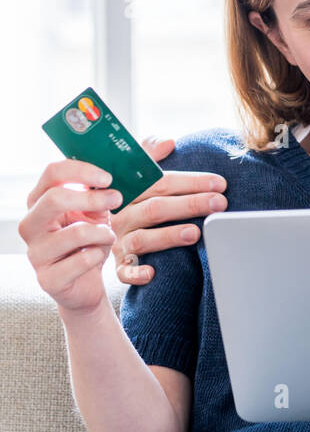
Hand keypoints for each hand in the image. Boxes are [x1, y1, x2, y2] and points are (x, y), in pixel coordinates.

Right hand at [18, 159, 121, 314]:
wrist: (85, 284)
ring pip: (75, 233)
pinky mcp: (48, 279)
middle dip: (92, 198)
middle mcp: (31, 224)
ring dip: (103, 232)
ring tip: (108, 236)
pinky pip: (83, 260)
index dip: (82, 170)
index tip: (108, 178)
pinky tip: (97, 257)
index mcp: (40, 200)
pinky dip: (99, 256)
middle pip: (54, 198)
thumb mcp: (100, 208)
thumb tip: (156, 148)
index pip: (52, 172)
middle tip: (117, 200)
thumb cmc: (90, 239)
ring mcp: (36, 253)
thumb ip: (113, 182)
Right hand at [110, 136, 227, 284]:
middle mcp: (120, 215)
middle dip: (190, 204)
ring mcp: (117, 241)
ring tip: (196, 233)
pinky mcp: (116, 266)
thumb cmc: (126, 203)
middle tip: (219, 203)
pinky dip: (136, 273)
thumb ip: (147, 157)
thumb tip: (168, 141)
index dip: (190, 181)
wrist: (92, 240)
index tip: (219, 182)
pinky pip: (123, 271)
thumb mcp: (132, 178)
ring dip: (169, 236)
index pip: (159, 182)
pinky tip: (153, 273)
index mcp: (126, 190)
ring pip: (142, 238)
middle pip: (155, 208)